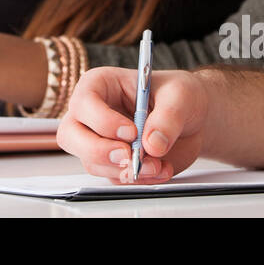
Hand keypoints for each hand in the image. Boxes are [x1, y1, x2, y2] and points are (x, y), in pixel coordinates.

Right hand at [57, 67, 208, 182]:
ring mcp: (99, 141)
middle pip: (71, 136)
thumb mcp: (179, 95)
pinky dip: (138, 179)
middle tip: (129, 157)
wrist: (192, 120)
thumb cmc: (178, 95)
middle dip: (98, 151)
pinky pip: (115, 178)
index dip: (103, 120)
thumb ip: (168, 117)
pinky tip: (161, 169)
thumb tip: (152, 144)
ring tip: (158, 164)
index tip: (132, 132)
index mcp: (99, 85)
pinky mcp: (112, 163)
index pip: (84, 103)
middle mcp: (92, 114)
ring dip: (125, 170)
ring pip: (92, 163)